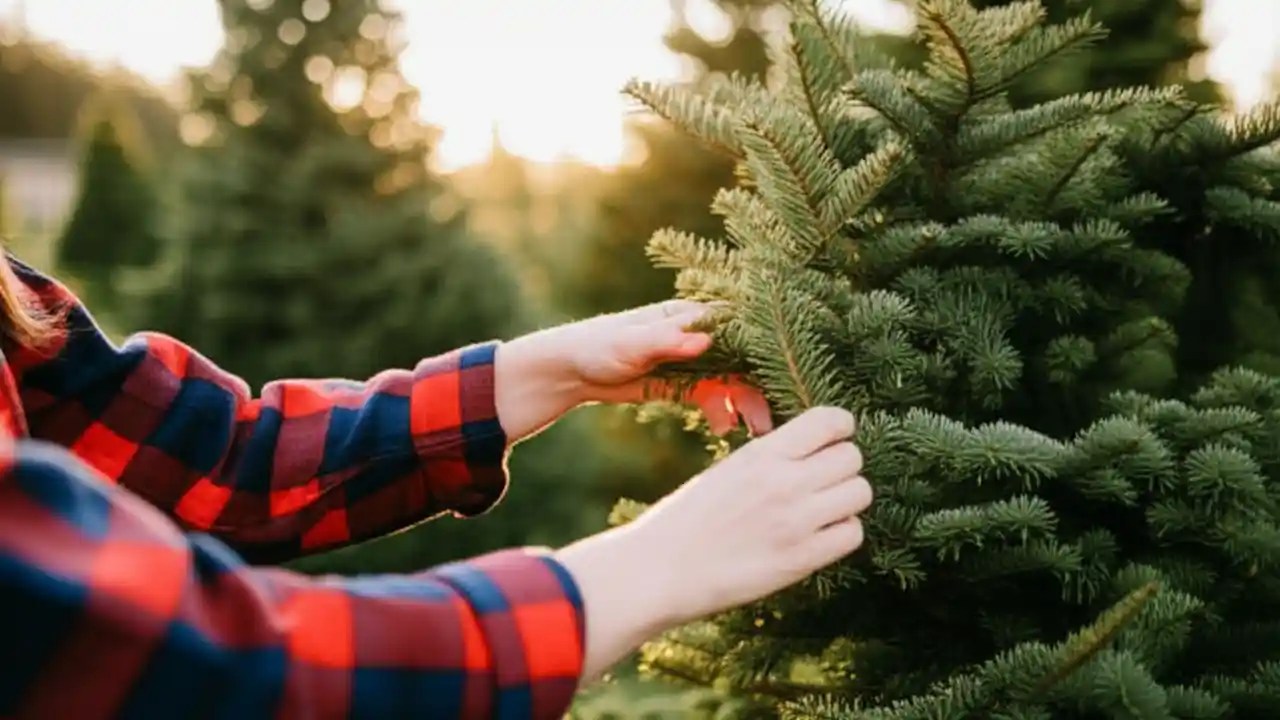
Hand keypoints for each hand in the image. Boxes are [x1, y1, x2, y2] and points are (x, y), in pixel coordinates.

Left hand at [494, 300, 772, 441]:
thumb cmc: (597, 345)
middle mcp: (697, 337)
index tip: (780, 375)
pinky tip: (725, 429)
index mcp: (688, 317)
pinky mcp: (684, 384)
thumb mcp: (629, 343)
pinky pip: (714, 398)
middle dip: (758, 388)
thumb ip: (665, 342)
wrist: (571, 370)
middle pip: (741, 361)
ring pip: (732, 382)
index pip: (737, 329)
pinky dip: (724, 413)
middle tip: (767, 421)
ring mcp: (693, 362)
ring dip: (746, 405)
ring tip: (755, 433)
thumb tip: (704, 341)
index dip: (761, 350)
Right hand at [554, 407, 870, 680]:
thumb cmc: (686, 519)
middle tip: (824, 482)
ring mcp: (796, 521)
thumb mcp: (728, 470)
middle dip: (843, 467)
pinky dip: (842, 534)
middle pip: (853, 457)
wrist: (660, 569)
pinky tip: (819, 537)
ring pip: (860, 493)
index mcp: (762, 453)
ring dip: (846, 501)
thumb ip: (772, 458)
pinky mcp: (802, 559)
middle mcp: (784, 482)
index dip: (840, 429)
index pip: (832, 421)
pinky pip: (853, 534)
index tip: (832, 441)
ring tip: (822, 510)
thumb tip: (815, 451)